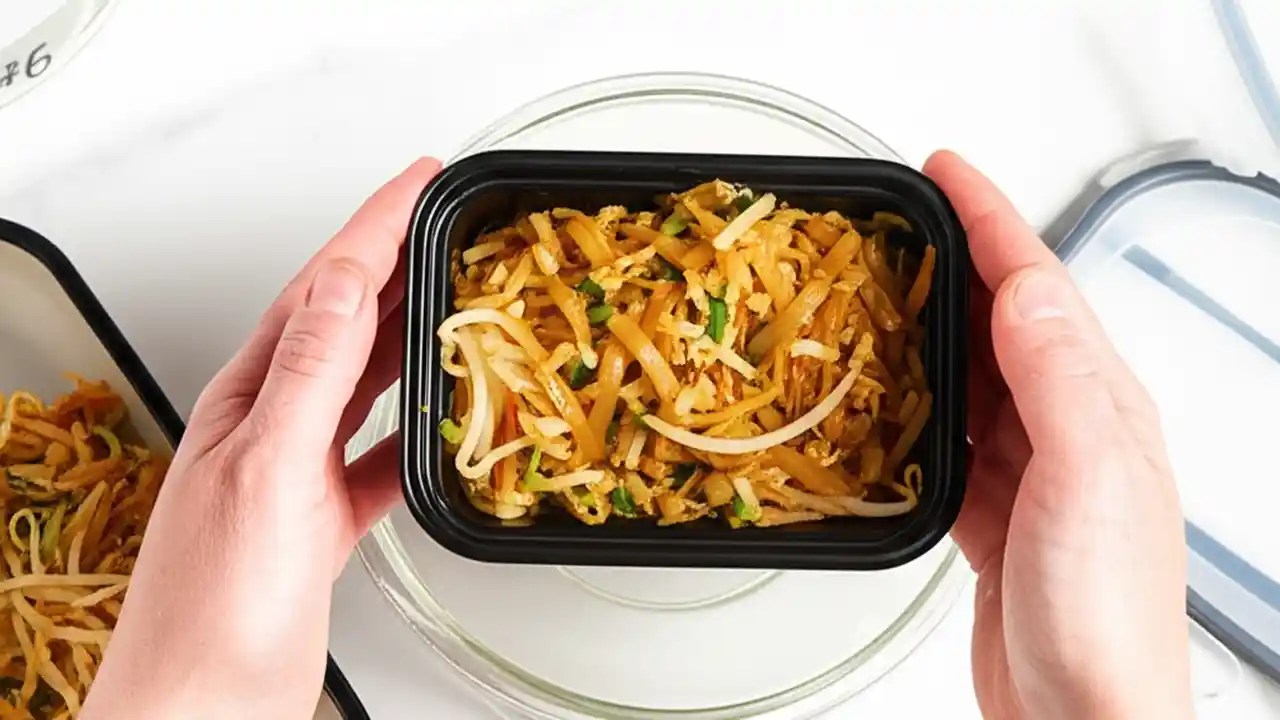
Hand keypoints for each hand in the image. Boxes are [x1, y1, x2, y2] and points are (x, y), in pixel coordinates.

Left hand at [82, 158, 441, 719]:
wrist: (203, 704)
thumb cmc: (218, 602)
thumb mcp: (270, 467)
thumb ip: (311, 372)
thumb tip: (346, 280)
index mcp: (254, 394)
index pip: (325, 286)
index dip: (376, 226)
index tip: (421, 180)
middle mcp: (275, 422)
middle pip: (348, 322)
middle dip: (397, 263)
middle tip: (446, 221)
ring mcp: (300, 470)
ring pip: (367, 383)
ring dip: (409, 335)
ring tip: (452, 297)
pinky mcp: (324, 520)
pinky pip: (380, 458)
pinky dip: (413, 432)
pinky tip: (437, 427)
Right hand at [923, 152, 1191, 718]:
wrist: (1084, 715)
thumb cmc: (1099, 616)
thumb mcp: (1086, 481)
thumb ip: (1058, 383)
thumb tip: (1024, 293)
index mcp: (1096, 404)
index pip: (1037, 286)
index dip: (990, 220)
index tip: (946, 172)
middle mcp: (1068, 426)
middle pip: (1005, 317)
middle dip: (959, 256)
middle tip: (907, 216)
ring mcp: (1032, 469)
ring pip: (975, 371)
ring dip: (936, 322)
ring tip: (891, 288)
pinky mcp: (996, 512)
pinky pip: (954, 432)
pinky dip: (922, 399)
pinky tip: (898, 397)